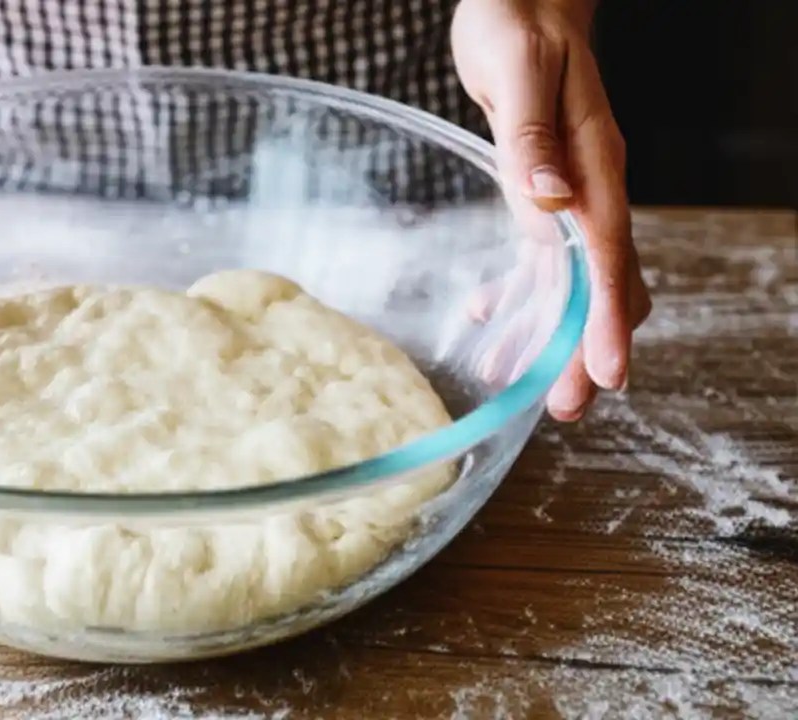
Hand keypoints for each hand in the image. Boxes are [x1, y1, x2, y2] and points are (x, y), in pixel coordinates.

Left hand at [451, 0, 651, 420]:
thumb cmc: (518, 25)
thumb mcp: (519, 74)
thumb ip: (533, 142)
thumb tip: (552, 204)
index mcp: (594, 165)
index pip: (607, 256)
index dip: (608, 319)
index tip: (607, 373)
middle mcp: (588, 187)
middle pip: (598, 284)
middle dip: (584, 348)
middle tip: (562, 407)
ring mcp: (568, 192)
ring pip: (569, 282)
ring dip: (551, 335)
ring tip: (522, 384)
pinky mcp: (541, 188)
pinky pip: (539, 257)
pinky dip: (520, 294)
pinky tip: (489, 319)